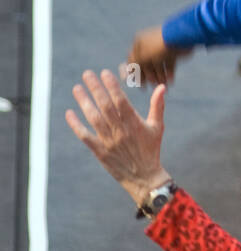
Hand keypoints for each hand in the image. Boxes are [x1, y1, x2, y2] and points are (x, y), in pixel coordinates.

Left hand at [66, 67, 170, 205]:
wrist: (144, 178)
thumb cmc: (151, 150)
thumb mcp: (157, 127)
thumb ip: (158, 106)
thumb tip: (161, 87)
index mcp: (134, 123)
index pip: (121, 100)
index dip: (112, 86)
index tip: (104, 72)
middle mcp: (120, 131)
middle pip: (105, 106)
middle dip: (95, 88)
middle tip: (87, 74)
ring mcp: (109, 142)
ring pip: (94, 118)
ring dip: (84, 102)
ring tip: (76, 88)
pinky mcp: (100, 152)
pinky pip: (85, 136)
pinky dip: (76, 125)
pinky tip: (69, 113)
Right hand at [128, 26, 190, 86]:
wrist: (180, 38)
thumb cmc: (158, 48)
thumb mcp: (142, 59)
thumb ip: (134, 67)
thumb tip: (128, 75)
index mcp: (139, 43)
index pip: (133, 60)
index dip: (134, 73)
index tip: (136, 84)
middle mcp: (149, 45)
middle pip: (146, 64)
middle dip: (149, 76)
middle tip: (152, 85)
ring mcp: (161, 49)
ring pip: (158, 66)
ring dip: (160, 76)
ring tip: (163, 84)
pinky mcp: (172, 52)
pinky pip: (168, 65)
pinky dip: (169, 73)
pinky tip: (170, 82)